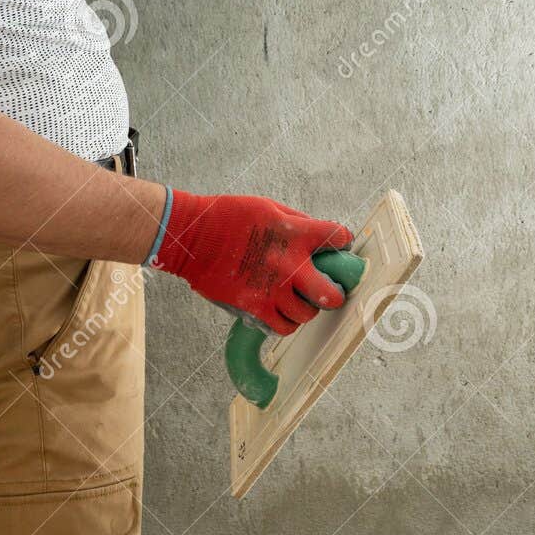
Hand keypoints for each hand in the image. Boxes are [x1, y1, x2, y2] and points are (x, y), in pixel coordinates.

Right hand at [151, 190, 353, 333]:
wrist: (192, 236)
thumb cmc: (228, 216)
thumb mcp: (268, 207)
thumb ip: (297, 222)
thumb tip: (317, 234)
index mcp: (295, 233)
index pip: (337, 238)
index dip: (342, 242)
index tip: (338, 246)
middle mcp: (289, 264)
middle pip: (330, 294)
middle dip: (334, 293)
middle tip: (328, 290)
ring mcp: (272, 289)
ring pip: (307, 314)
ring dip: (305, 307)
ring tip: (296, 299)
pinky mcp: (254, 307)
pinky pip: (282, 327)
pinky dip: (285, 322)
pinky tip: (279, 310)